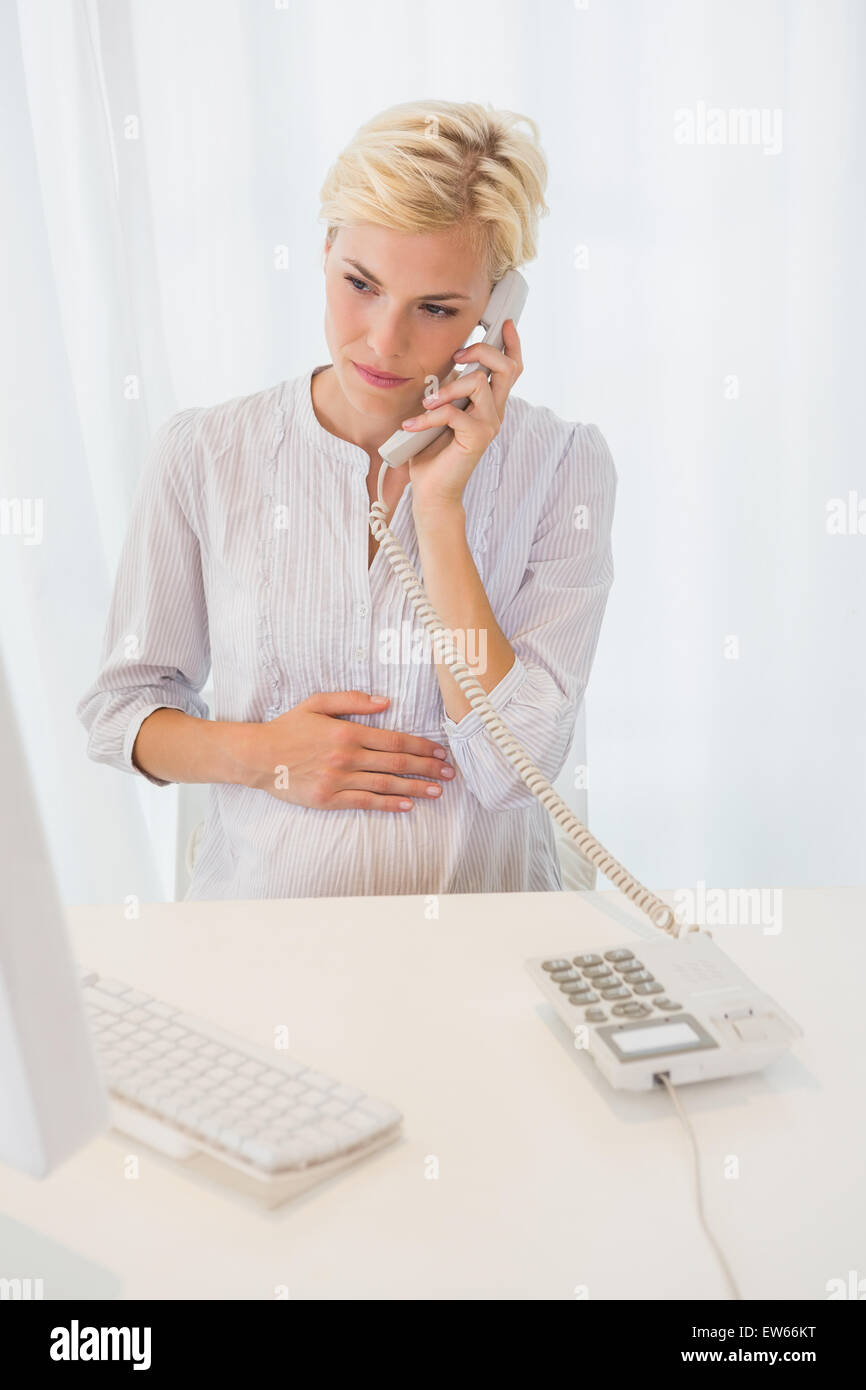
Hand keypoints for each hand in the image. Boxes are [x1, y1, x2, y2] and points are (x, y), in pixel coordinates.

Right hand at [242, 691, 454, 811]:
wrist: (258, 756)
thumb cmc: (288, 728)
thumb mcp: (317, 702)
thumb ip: (352, 699)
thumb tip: (386, 702)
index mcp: (347, 731)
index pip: (395, 741)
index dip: (422, 746)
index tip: (440, 751)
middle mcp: (347, 756)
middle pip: (397, 764)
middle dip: (427, 768)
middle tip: (449, 773)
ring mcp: (338, 780)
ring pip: (386, 784)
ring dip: (415, 788)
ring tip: (437, 791)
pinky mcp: (329, 799)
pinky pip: (365, 802)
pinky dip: (389, 804)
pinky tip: (407, 805)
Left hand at [400, 317, 522, 512]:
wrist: (432, 491)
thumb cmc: (433, 452)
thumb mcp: (441, 412)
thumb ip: (449, 390)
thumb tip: (446, 365)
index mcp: (489, 404)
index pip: (511, 368)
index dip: (512, 344)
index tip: (505, 323)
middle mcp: (495, 412)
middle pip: (506, 368)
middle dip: (482, 351)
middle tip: (458, 354)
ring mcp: (488, 425)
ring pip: (478, 384)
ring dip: (447, 388)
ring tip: (426, 402)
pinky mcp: (476, 438)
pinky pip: (453, 413)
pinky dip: (428, 416)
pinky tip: (412, 425)